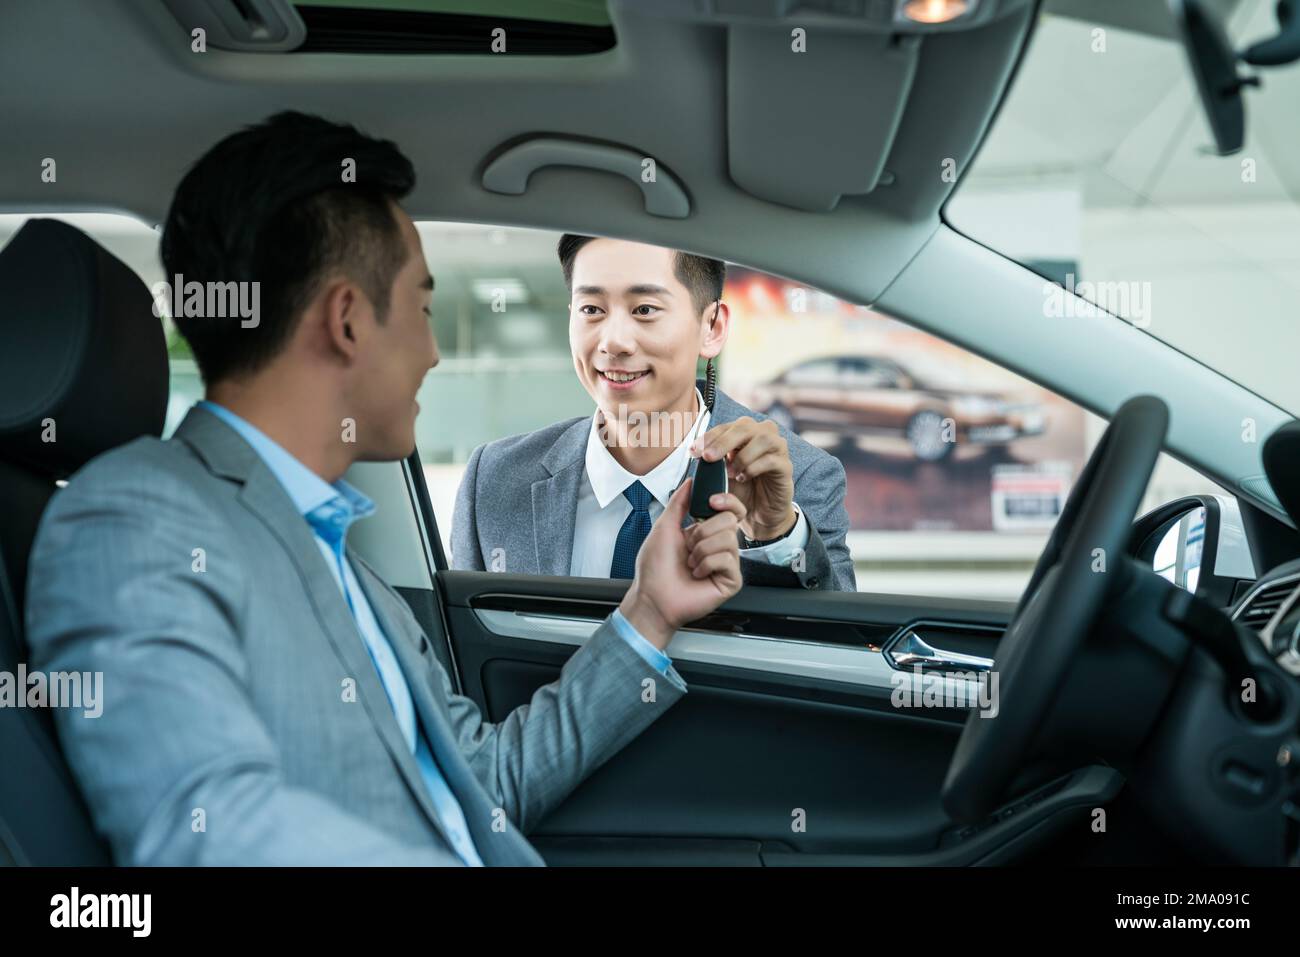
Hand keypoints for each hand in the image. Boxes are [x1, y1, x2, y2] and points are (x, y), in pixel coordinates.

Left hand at [618, 478, 744, 649]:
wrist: (652, 597)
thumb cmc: (654, 568)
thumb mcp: (664, 526)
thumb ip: (679, 502)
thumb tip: (690, 481)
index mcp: (706, 531)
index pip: (730, 508)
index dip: (726, 500)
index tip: (711, 501)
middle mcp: (719, 545)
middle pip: (730, 520)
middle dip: (703, 531)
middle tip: (689, 546)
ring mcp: (727, 563)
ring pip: (728, 539)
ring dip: (701, 550)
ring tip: (690, 563)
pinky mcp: (732, 580)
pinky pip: (728, 560)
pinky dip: (706, 564)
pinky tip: (697, 574)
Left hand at [691, 417, 794, 540]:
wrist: (760, 513)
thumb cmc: (741, 489)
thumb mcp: (721, 473)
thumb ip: (712, 460)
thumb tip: (694, 449)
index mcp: (745, 433)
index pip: (727, 426)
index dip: (710, 436)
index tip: (694, 451)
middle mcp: (763, 434)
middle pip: (745, 426)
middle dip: (724, 441)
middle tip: (708, 458)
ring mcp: (778, 449)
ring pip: (764, 439)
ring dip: (742, 455)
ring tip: (730, 472)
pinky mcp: (786, 466)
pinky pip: (772, 460)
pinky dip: (754, 468)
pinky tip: (743, 478)